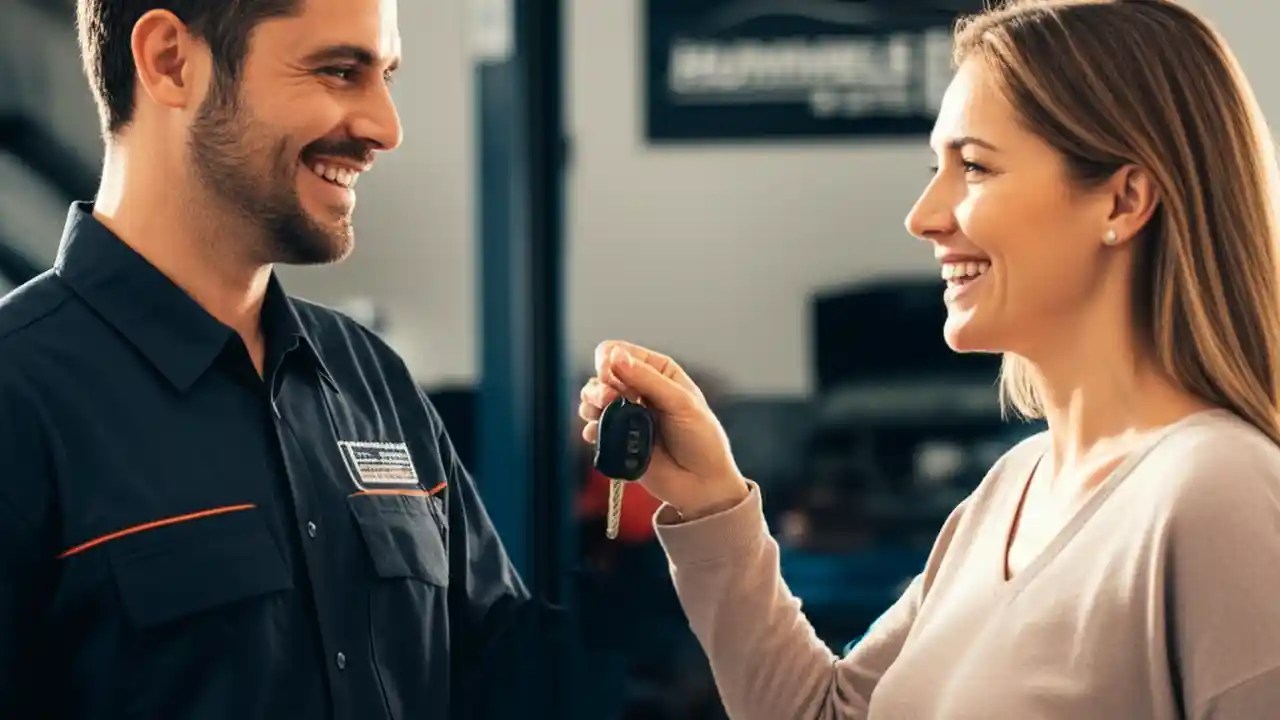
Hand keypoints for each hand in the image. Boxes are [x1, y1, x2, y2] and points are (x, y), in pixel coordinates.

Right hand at [578, 340, 749, 519]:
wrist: (703, 485)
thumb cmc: (702, 440)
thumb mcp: (682, 403)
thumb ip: (647, 379)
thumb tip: (616, 356)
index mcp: (657, 372)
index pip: (619, 352)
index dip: (609, 360)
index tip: (610, 374)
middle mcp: (639, 390)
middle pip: (600, 375)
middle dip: (598, 385)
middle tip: (608, 399)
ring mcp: (627, 415)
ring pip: (592, 399)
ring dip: (591, 405)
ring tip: (603, 416)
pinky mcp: (618, 440)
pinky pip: (593, 428)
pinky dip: (591, 430)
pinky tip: (600, 436)